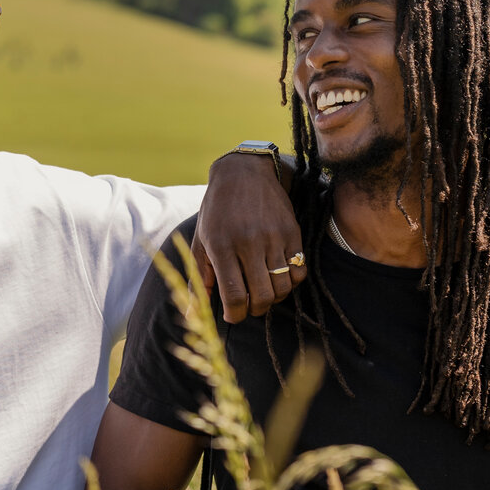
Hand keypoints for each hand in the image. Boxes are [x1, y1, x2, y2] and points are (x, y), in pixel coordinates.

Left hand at [195, 152, 305, 323]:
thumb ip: (198, 277)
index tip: (232, 316)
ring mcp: (274, 237)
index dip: (234, 314)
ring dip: (273, 299)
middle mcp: (249, 243)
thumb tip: (191, 312)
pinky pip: (298, 270)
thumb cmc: (217, 210)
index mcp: (222, 246)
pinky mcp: (292, 232)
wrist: (244, 173)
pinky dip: (290, 282)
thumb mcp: (201, 240)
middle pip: (262, 296)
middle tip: (249, 307)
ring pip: (282, 287)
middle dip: (255, 310)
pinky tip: (277, 277)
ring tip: (262, 292)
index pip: (234, 295)